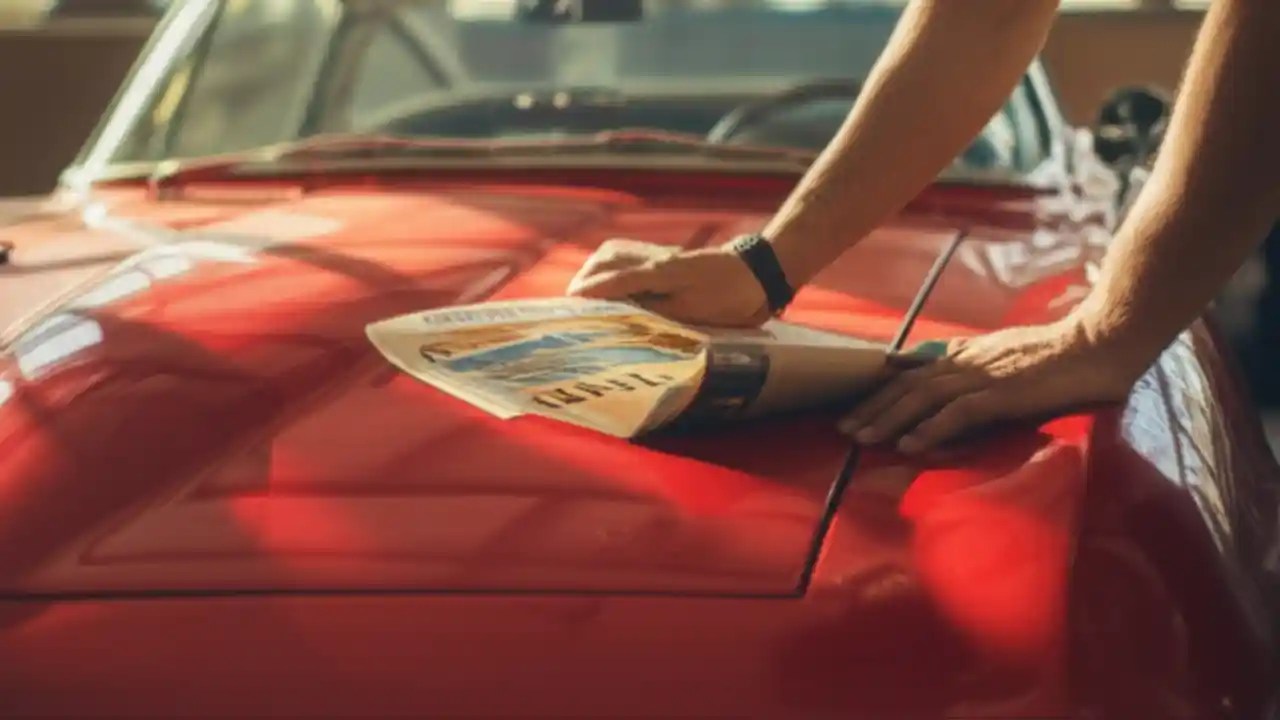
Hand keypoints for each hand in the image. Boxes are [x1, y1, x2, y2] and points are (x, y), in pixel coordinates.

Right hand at [567, 239, 770, 326]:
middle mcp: (655, 258)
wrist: (758, 274)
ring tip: (584, 291)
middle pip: (607, 258)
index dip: (590, 293)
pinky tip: (608, 279)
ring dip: (595, 269)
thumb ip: (656, 312)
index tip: (569, 305)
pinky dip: (610, 264)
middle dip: (585, 278)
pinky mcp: (666, 255)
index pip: (615, 280)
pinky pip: (628, 253)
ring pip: (615, 251)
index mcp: (660, 272)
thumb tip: (623, 315)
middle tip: (572, 303)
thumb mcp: (694, 313)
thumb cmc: (730, 298)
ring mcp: (660, 253)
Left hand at [839, 317, 1145, 453]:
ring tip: (863, 438)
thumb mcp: (1004, 352)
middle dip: (874, 407)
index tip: (854, 406)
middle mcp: (968, 362)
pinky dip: (931, 428)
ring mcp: (985, 377)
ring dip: (891, 419)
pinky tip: (910, 443)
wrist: (1100, 342)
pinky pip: (960, 413)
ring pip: (925, 399)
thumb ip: (971, 361)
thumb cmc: (1059, 352)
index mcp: (967, 354)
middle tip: (843, 428)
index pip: (914, 372)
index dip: (882, 390)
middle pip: (910, 386)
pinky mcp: (1004, 394)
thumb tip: (940, 366)